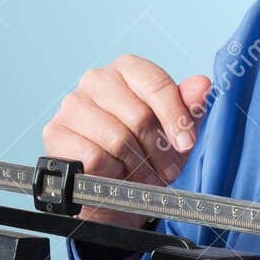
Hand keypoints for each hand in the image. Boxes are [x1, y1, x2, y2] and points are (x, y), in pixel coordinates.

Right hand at [43, 56, 211, 259]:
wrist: (115, 190)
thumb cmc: (147, 154)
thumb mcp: (175, 133)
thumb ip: (190, 107)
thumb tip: (203, 84)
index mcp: (127, 70)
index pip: (156, 84)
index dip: (176, 118)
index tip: (186, 144)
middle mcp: (96, 80)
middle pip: (139, 115)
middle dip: (158, 151)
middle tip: (166, 171)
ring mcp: (73, 105)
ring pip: (118, 139)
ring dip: (138, 167)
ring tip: (143, 177)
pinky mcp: (56, 133)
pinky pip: (95, 158)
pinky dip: (112, 174)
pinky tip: (115, 176)